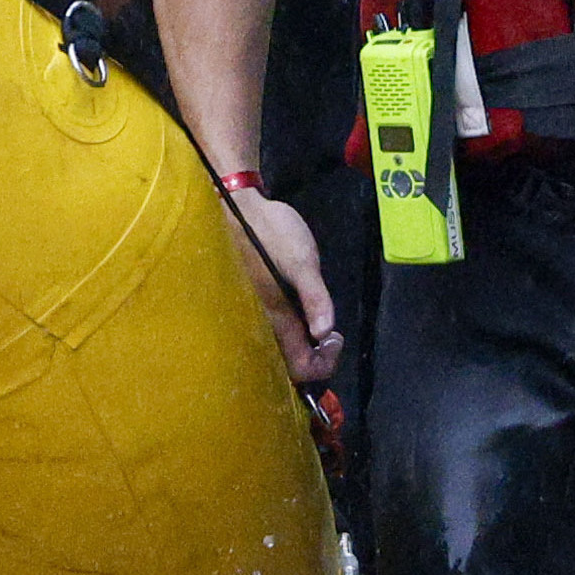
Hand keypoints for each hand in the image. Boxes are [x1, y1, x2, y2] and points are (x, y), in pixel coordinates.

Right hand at [222, 184, 339, 384]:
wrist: (240, 206)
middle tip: (331, 332)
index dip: (324, 362)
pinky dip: (297, 328)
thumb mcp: (302, 261)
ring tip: (319, 318)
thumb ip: (315, 298)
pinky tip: (304, 306)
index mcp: (275, 317)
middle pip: (291, 363)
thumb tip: (325, 334)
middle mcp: (264, 322)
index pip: (300, 368)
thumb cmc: (271, 233)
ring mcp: (259, 311)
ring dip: (307, 342)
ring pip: (284, 346)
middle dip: (316, 355)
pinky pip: (279, 328)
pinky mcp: (259, 299)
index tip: (335, 336)